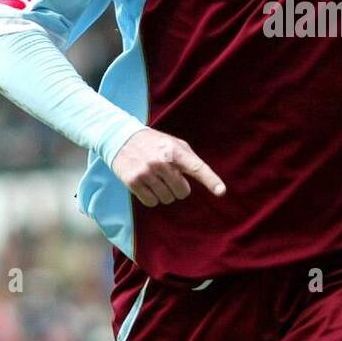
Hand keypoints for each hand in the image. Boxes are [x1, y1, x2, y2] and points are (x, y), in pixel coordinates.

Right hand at [111, 127, 226, 207]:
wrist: (120, 138)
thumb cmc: (154, 143)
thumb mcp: (174, 143)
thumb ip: (189, 160)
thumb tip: (204, 178)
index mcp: (175, 150)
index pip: (197, 167)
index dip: (211, 180)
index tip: (221, 191)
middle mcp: (161, 162)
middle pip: (182, 192)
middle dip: (178, 188)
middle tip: (169, 177)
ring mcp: (146, 172)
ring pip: (167, 199)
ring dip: (164, 193)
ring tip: (156, 179)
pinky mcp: (133, 182)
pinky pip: (151, 202)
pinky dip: (151, 198)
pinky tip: (146, 185)